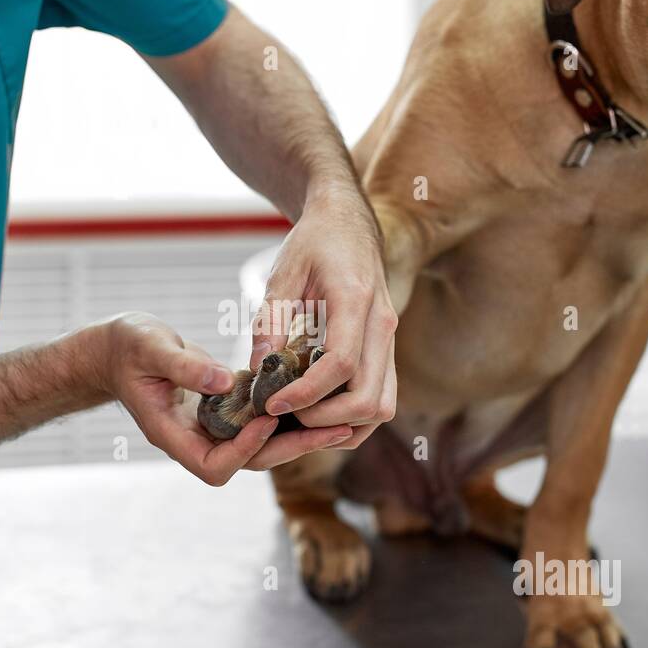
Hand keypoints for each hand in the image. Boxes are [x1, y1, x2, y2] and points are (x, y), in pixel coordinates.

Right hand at [93, 313, 353, 484]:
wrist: (117, 349)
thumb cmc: (127, 346)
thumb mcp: (149, 348)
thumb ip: (184, 366)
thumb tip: (225, 381)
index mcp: (171, 434)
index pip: (215, 464)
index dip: (245, 448)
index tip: (269, 418)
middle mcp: (195, 439)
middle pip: (250, 463)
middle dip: (293, 448)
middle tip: (337, 430)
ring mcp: (211, 429)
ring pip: (262, 447)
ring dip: (301, 437)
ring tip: (343, 423)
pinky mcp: (224, 413)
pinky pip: (261, 424)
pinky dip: (290, 416)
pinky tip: (320, 400)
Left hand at [250, 187, 397, 448]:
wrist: (349, 222)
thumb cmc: (315, 241)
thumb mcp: (284, 272)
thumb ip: (270, 319)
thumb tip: (257, 369)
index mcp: (356, 301)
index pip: (341, 364)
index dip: (306, 393)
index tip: (271, 403)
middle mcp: (383, 326)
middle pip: (369, 399)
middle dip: (324, 419)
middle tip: (284, 412)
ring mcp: (390, 341)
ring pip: (382, 408)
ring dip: (343, 425)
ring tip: (300, 417)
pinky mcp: (386, 351)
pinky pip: (380, 399)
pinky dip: (352, 418)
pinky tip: (317, 410)